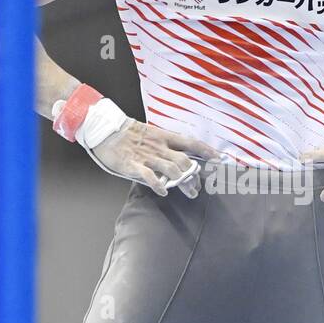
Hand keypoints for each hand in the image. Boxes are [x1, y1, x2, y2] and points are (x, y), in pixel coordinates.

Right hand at [92, 120, 221, 197]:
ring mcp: (147, 156)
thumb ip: (164, 145)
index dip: (206, 150)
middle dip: (194, 176)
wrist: (105, 129)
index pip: (190, 143)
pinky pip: (150, 176)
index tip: (218, 158)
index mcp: (164, 137)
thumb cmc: (127, 133)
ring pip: (172, 169)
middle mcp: (159, 146)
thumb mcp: (150, 134)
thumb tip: (178, 157)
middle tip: (198, 188)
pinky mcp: (134, 165)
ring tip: (189, 193)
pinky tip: (164, 192)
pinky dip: (159, 185)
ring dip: (183, 183)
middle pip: (184, 161)